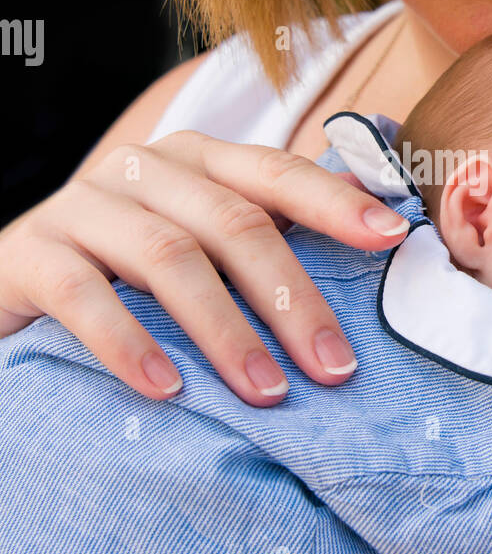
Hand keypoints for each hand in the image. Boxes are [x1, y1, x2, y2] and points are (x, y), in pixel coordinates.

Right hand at [0, 131, 408, 404]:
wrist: (10, 284)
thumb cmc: (126, 273)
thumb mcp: (197, 246)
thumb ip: (266, 241)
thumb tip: (374, 247)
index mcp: (196, 160)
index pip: (276, 172)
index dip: (335, 202)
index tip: (392, 239)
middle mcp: (142, 169)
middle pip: (233, 223)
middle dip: (292, 297)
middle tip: (333, 368)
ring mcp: (82, 206)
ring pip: (169, 257)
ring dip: (226, 331)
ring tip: (267, 393)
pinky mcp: (30, 253)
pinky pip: (84, 295)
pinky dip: (130, 344)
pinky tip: (168, 390)